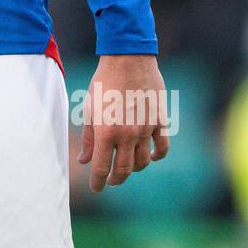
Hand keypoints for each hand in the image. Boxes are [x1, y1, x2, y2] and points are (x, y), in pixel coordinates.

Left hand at [77, 54, 170, 192]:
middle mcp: (127, 135)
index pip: (102, 168)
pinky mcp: (160, 122)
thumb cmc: (104, 82)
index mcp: (106, 132)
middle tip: (110, 181)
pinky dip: (157, 156)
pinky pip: (162, 147)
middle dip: (115, 179)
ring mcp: (146, 129)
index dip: (98, 182)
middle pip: (124, 170)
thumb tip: (85, 160)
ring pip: (143, 162)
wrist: (128, 59)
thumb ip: (89, 137)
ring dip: (134, 169)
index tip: (96, 188)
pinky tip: (150, 157)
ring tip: (127, 167)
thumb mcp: (90, 109)